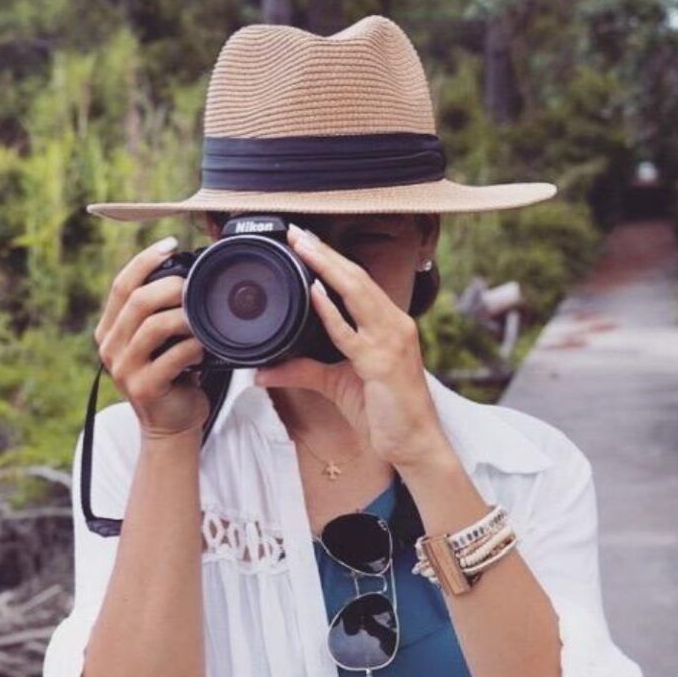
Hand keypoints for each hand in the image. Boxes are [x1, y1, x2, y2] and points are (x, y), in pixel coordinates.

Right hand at [94, 236, 210, 441]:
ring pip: (154, 326)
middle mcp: (109, 348)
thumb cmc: (171, 377)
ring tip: (199, 322)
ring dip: (184, 318)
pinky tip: (202, 350)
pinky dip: (193, 347)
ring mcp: (124, 370)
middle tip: (193, 287)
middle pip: (137, 301)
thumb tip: (183, 271)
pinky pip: (172, 357)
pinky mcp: (144, 388)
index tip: (170, 245)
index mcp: (109, 331)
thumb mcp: (157, 341)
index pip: (121, 285)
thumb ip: (157, 312)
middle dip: (170, 287)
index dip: (145, 260)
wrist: (171, 425)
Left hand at [256, 222, 450, 468]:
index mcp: (388, 325)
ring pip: (357, 293)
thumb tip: (264, 371)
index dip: (332, 260)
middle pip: (357, 278)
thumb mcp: (336, 384)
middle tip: (299, 232)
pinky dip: (331, 311)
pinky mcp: (383, 364)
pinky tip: (314, 292)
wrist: (413, 444)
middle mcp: (394, 325)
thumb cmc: (384, 413)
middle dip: (327, 253)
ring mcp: (391, 342)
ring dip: (327, 267)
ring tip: (303, 246)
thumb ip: (302, 371)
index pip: (358, 282)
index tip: (306, 241)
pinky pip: (351, 333)